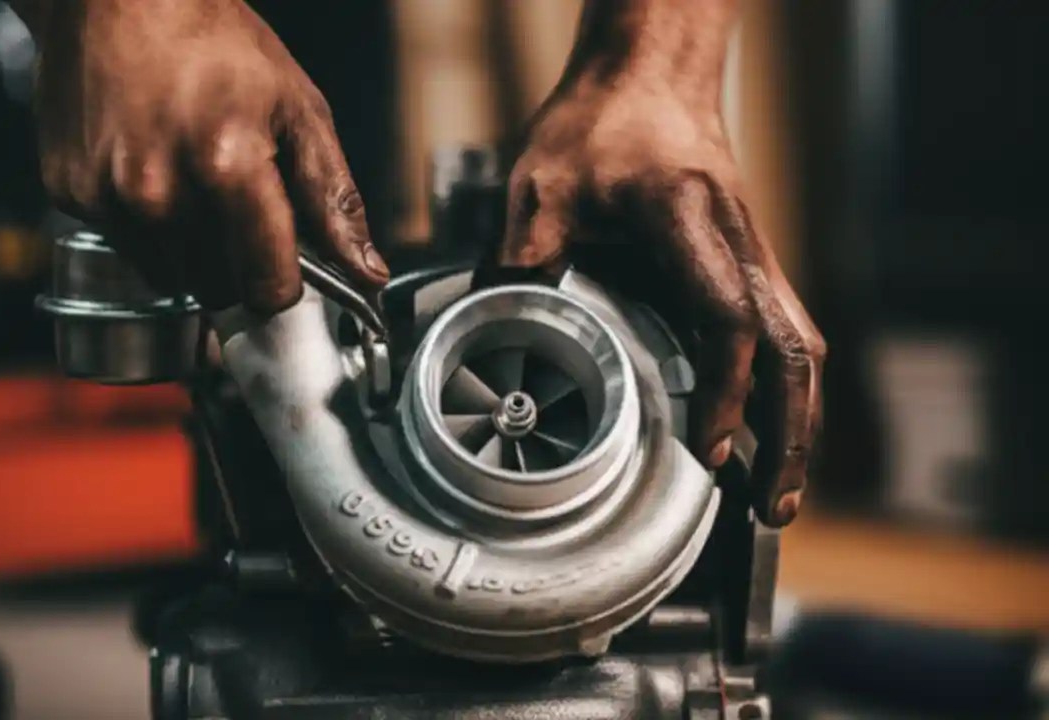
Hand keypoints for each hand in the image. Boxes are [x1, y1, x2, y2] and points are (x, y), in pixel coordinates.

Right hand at [28, 0, 387, 312]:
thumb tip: (367, 273)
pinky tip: (151, 172)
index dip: (285, 283)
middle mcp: (160, 191)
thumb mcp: (298, 110)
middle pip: (219, 289)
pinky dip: (145, 227)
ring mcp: (108, 196)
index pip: (267, 287)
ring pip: (171, 277)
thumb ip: (334, 201)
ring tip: (191, 182)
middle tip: (236, 206)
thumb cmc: (214, 43)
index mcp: (227, 167)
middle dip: (237, 264)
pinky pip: (125, 248)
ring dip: (190, 250)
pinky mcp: (71, 194)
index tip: (285, 267)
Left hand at [492, 64, 825, 526]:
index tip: (706, 449)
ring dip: (798, 421)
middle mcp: (738, 241)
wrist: (648, 76)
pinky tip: (766, 434)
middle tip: (773, 507)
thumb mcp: (539, 186)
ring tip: (776, 493)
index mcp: (685, 219)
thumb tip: (490, 341)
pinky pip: (785, 334)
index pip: (725, 320)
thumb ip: (521, 260)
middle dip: (791, 434)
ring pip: (801, 345)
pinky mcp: (750, 263)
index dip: (723, 393)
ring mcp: (754, 252)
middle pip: (793, 348)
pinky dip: (785, 392)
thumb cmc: (597, 126)